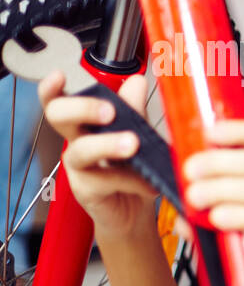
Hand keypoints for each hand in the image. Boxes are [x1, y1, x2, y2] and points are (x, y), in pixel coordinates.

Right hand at [39, 71, 155, 239]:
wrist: (135, 209)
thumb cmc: (130, 168)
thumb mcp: (137, 133)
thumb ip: (134, 110)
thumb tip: (136, 81)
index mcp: (84, 124)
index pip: (59, 100)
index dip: (52, 88)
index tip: (60, 75)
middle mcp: (76, 142)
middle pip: (59, 117)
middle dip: (82, 108)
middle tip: (110, 112)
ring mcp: (78, 168)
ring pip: (81, 150)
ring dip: (107, 144)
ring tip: (132, 144)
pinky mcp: (87, 190)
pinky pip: (106, 180)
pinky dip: (132, 179)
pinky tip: (149, 183)